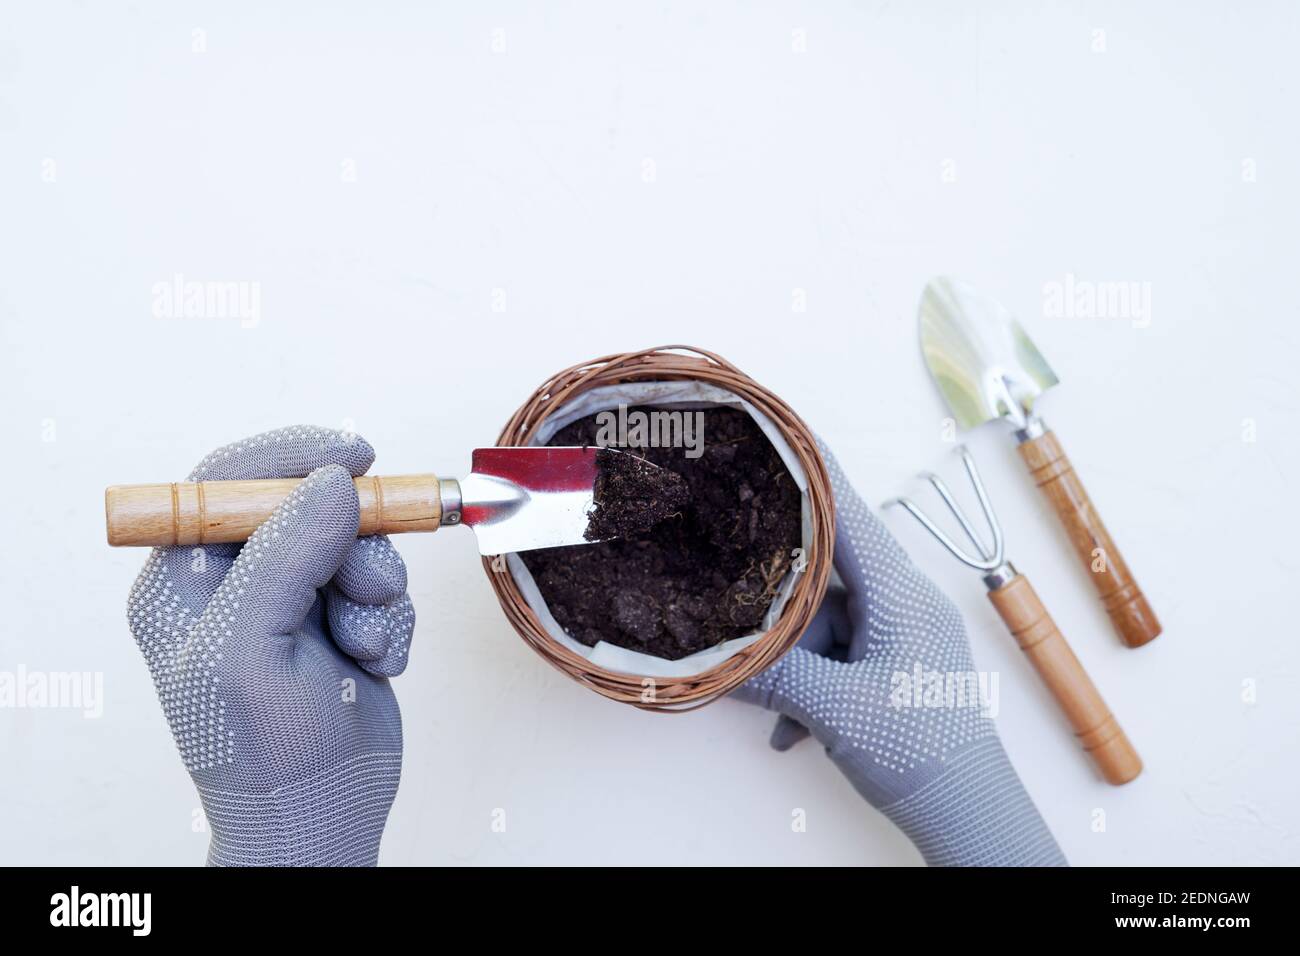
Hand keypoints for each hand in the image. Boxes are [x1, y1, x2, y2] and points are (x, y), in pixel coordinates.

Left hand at [126, 426, 415, 865]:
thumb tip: (332, 482)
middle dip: (352, 542)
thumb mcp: (251, 650)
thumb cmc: (263, 756)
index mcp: (184, 582)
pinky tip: (376, 662)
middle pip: (306, 505)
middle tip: (369, 585)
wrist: (323, 817)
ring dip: (376, 589)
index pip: (225, 483)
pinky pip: (384, 585)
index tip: (352, 456)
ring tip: (365, 641)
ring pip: (356, 542)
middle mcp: (236, 584)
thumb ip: (284, 555)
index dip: (288, 457)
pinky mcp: (341, 621)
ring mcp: (292, 601)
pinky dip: (391, 620)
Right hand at [733, 442, 1065, 865]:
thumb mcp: (835, 709)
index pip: (850, 516)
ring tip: (778, 708)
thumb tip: (717, 655)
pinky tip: (792, 727)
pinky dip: (810, 683)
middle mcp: (904, 604)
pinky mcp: (895, 665)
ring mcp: (901, 635)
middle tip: (734, 592)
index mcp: (901, 595)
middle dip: (781, 598)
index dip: (815, 472)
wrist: (968, 811)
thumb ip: (773, 674)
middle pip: (827, 571)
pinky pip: (839, 654)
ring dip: (795, 659)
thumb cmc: (921, 752)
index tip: (784, 431)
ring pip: (828, 620)